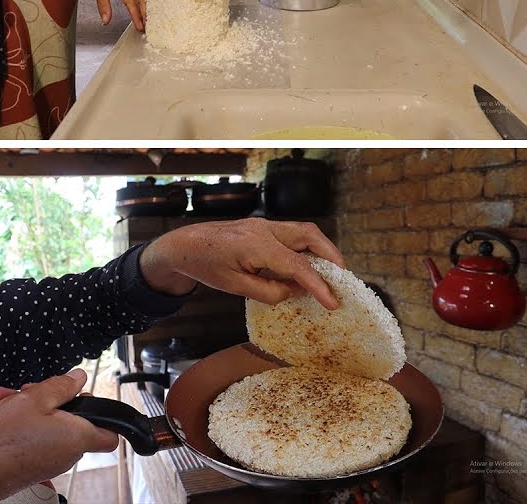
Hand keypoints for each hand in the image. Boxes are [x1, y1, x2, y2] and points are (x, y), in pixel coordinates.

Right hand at [0, 370, 117, 503]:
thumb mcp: (31, 399)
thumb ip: (60, 387)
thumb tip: (77, 379)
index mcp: (75, 438)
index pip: (109, 434)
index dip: (102, 414)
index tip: (87, 399)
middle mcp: (65, 454)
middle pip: (67, 420)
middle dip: (45, 399)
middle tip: (25, 391)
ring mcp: (47, 461)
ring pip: (44, 425)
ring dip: (24, 408)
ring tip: (0, 400)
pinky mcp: (29, 465)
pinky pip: (30, 437)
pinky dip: (15, 423)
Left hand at [88, 0, 146, 29]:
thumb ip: (103, 7)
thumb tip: (106, 21)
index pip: (132, 3)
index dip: (136, 15)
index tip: (139, 26)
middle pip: (143, 1)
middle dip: (146, 15)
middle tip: (146, 29)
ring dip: (148, 11)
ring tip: (148, 24)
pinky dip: (147, 6)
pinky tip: (147, 13)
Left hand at [140, 218, 344, 308]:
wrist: (184, 245)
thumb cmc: (205, 265)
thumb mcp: (235, 286)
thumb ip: (270, 291)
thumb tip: (299, 291)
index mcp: (256, 245)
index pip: (297, 265)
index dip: (319, 285)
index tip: (333, 303)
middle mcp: (264, 229)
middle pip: (310, 235)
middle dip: (332, 257)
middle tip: (342, 281)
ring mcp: (263, 224)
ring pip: (304, 231)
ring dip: (321, 250)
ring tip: (330, 275)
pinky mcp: (262, 226)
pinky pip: (292, 234)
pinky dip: (306, 248)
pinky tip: (308, 266)